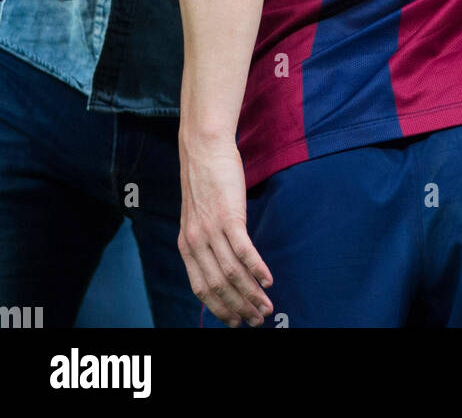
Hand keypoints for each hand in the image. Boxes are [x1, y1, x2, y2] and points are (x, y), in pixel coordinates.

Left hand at [178, 138, 273, 327]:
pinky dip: (257, 270)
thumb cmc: (205, 178)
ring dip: (251, 295)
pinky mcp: (229, 216)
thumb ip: (205, 239)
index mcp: (186, 245)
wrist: (203, 147)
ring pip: (232, 274)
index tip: (234, 321)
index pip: (201, 288)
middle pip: (219, 286)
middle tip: (256, 322)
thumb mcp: (196, 215)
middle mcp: (196, 242)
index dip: (219, 308)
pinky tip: (268, 281)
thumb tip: (222, 260)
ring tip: (267, 308)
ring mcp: (212, 230)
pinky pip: (244, 251)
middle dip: (239, 308)